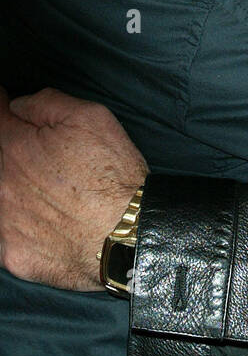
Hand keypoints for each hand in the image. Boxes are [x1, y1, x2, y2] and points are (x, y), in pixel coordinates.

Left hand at [0, 87, 147, 290]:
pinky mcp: (12, 253)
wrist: (128, 233)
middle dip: (16, 152)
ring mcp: (4, 221)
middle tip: (46, 159)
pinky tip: (49, 222)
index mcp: (15, 146)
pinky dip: (23, 224)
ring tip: (52, 193)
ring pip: (3, 196)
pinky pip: (8, 232)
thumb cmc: (112, 174)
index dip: (3, 110)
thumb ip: (45, 103)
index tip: (8, 109)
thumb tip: (18, 105)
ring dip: (18, 188)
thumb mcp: (90, 116)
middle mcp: (2, 184)